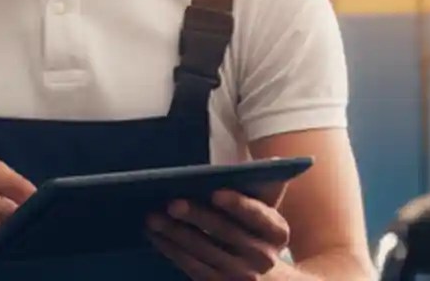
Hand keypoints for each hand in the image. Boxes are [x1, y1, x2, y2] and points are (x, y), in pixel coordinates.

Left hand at [146, 184, 291, 280]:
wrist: (263, 277)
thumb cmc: (254, 232)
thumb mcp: (265, 212)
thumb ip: (265, 187)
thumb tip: (275, 161)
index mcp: (277, 231)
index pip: (258, 215)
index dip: (237, 204)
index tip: (215, 193)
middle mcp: (264, 256)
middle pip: (225, 232)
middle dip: (196, 216)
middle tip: (171, 203)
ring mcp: (242, 275)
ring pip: (203, 250)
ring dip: (175, 233)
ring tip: (153, 218)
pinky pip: (192, 266)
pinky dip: (171, 250)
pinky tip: (156, 236)